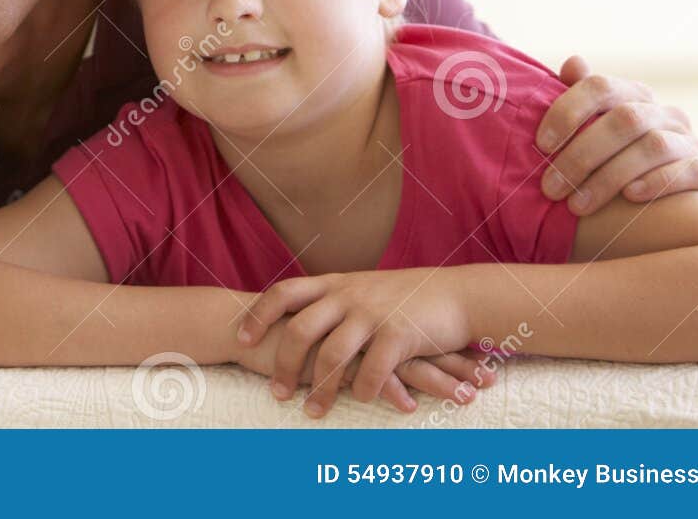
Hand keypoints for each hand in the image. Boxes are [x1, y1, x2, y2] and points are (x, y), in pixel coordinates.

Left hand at [235, 269, 475, 417]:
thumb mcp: (363, 288)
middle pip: (301, 330)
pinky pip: (372, 369)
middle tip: (276, 393)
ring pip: (334, 355)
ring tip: (311, 412)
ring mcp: (373, 314)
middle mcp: (349, 296)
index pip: (284, 292)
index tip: (241, 339)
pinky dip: (362, 389)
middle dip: (284, 365)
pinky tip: (358, 401)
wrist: (456, 294)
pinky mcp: (399, 334)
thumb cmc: (406, 297)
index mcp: (335, 284)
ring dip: (320, 389)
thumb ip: (333, 300)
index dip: (259, 315)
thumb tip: (298, 316)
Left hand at [537, 56, 697, 214]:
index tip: (541, 145)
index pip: (599, 86)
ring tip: (577, 205)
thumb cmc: (617, 159)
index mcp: (633, 95)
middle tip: (550, 188)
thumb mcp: (596, 129)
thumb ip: (582, 99)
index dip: (567, 111)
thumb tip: (573, 62)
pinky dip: (657, 182)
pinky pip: (688, 171)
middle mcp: (665, 113)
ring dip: (609, 177)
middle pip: (623, 120)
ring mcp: (690, 141)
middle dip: (582, 156)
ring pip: (653, 147)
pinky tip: (629, 197)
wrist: (669, 201)